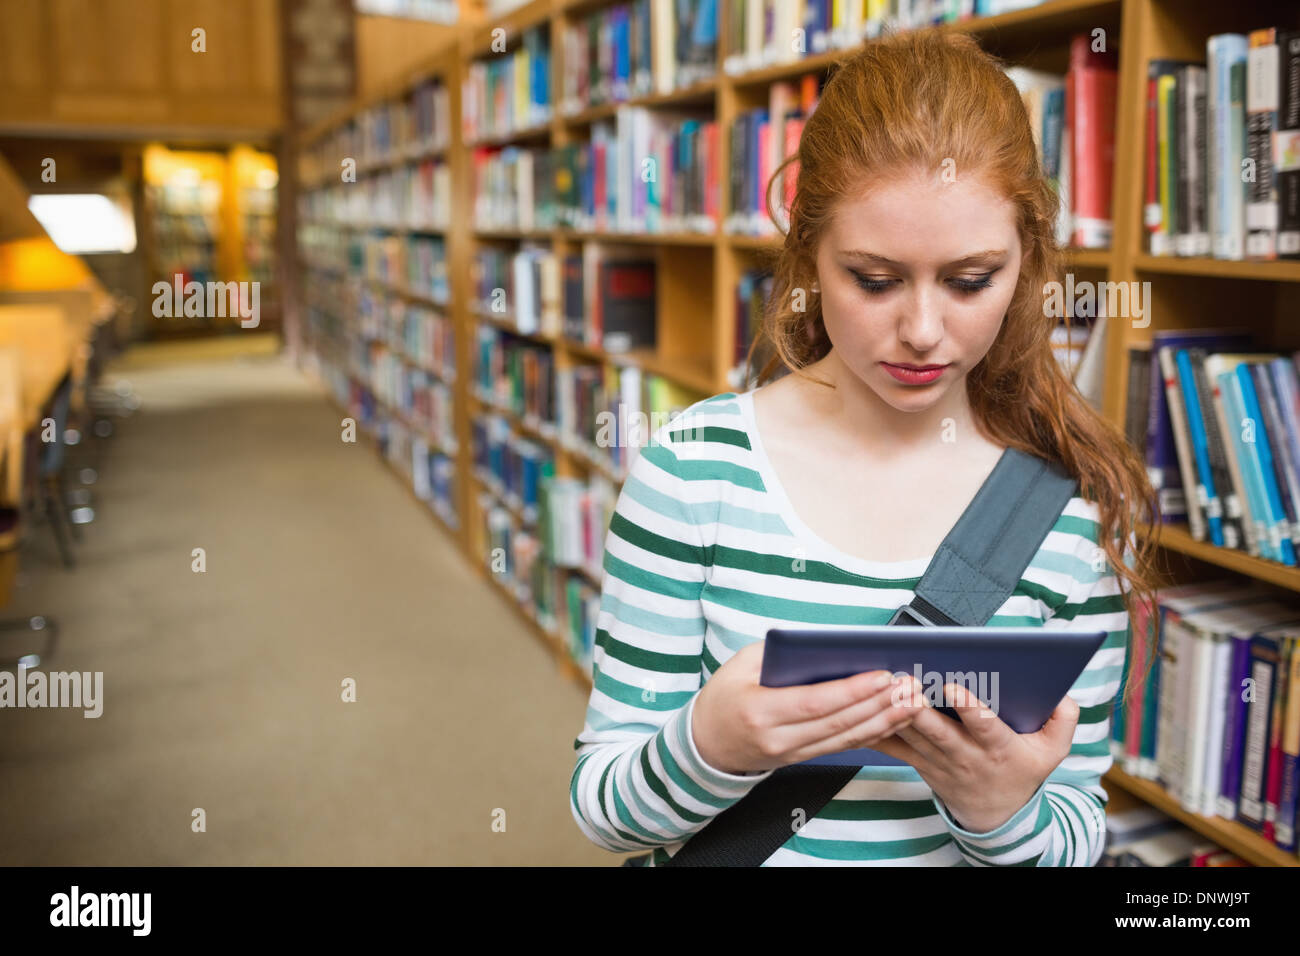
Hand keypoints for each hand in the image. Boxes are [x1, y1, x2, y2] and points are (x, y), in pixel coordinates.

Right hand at [691, 643, 918, 775]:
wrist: (706, 743)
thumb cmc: (724, 696)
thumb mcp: (741, 664)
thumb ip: (779, 653)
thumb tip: (825, 644)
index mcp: (759, 710)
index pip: (815, 702)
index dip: (852, 690)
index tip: (883, 675)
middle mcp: (777, 738)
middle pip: (838, 723)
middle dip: (879, 704)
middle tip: (909, 686)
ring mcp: (790, 754)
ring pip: (846, 739)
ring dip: (883, 721)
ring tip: (912, 703)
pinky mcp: (801, 759)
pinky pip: (842, 747)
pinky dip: (870, 734)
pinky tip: (893, 721)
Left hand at [873, 682, 1078, 832]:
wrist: (995, 815)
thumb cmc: (1022, 770)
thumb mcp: (1053, 752)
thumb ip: (1064, 721)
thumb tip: (1065, 695)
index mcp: (999, 748)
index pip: (984, 727)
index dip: (969, 707)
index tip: (954, 687)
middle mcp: (966, 755)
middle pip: (939, 731)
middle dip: (921, 707)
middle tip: (905, 681)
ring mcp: (939, 761)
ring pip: (912, 736)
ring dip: (894, 712)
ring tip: (881, 686)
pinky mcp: (919, 762)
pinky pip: (894, 746)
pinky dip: (875, 729)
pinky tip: (859, 709)